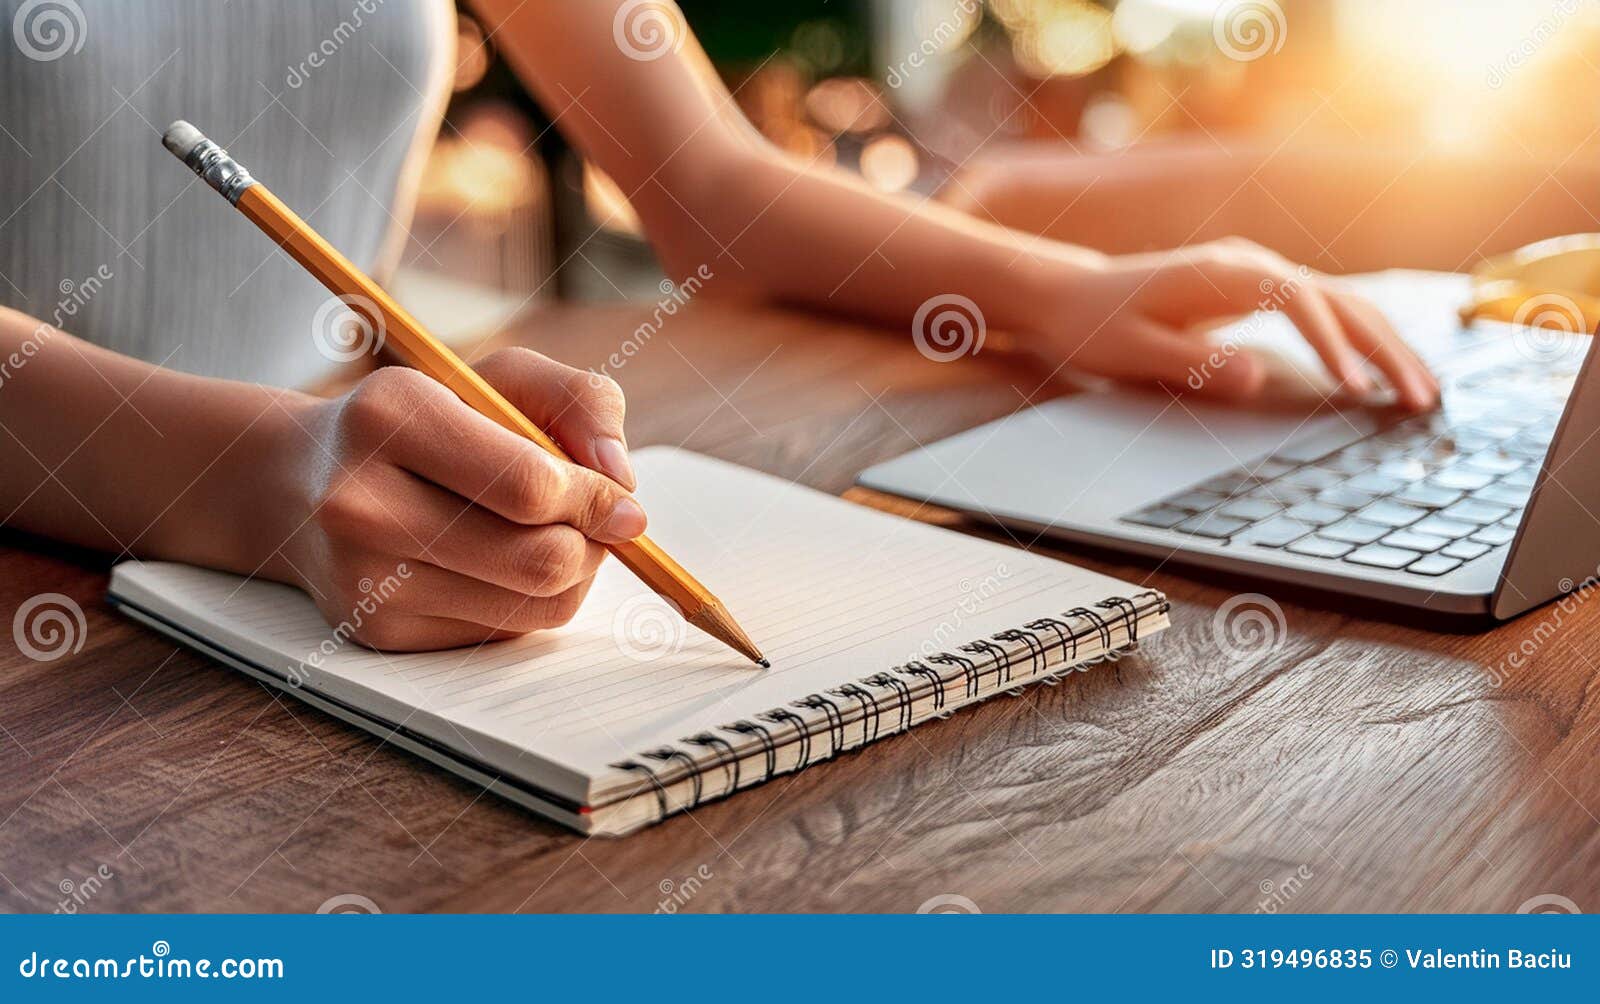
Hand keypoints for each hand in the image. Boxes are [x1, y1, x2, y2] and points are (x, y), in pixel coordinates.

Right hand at [276, 348, 643, 650]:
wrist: (301, 484)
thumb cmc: (425, 423)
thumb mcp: (498, 379)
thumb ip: (580, 400)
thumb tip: (622, 479)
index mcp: (389, 415)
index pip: (530, 486)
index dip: (597, 499)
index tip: (621, 499)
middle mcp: (361, 501)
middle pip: (541, 559)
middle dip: (592, 542)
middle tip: (592, 520)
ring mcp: (365, 578)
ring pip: (535, 606)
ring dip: (572, 574)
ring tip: (548, 534)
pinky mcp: (380, 634)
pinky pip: (506, 632)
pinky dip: (529, 601)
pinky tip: (498, 563)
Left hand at [1039, 238, 1439, 409]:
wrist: (1072, 297)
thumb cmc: (1095, 324)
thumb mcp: (1132, 350)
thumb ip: (1192, 362)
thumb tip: (1255, 377)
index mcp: (1221, 273)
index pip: (1296, 301)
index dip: (1331, 345)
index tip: (1355, 390)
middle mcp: (1250, 266)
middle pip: (1336, 301)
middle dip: (1384, 350)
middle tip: (1422, 400)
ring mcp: (1259, 276)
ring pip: (1340, 307)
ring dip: (1384, 348)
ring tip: (1423, 394)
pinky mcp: (1260, 293)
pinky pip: (1323, 315)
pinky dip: (1359, 343)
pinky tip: (1384, 374)